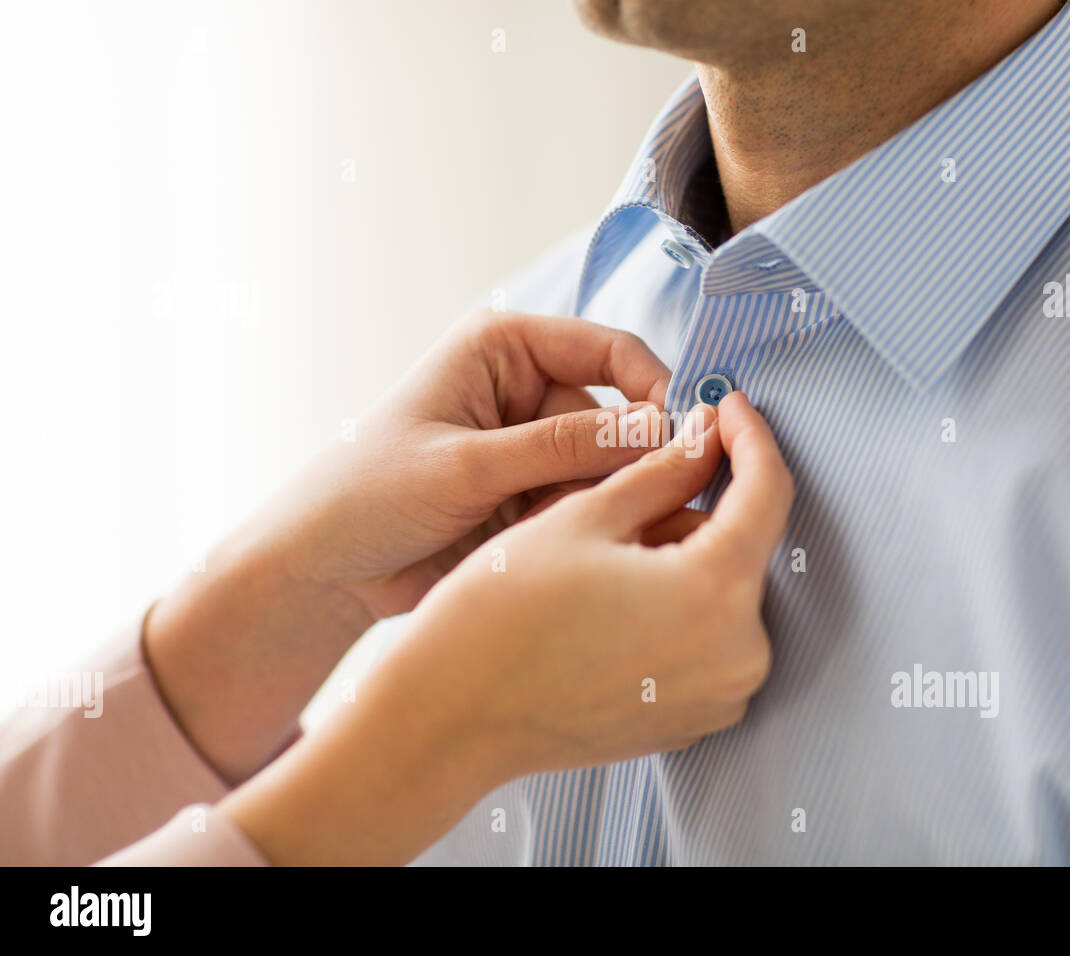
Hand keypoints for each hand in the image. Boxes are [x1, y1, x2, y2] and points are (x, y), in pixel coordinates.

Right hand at [221, 393, 795, 864]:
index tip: (726, 407)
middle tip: (637, 480)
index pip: (768, 492)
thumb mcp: (584, 517)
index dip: (748, 436)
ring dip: (685, 555)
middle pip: (744, 546)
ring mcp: (718, 696)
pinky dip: (675, 606)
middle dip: (702, 502)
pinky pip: (705, 640)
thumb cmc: (501, 616)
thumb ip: (663, 470)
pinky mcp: (694, 720)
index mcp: (716, 595)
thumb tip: (708, 435)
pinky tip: (611, 598)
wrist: (449, 718)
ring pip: (722, 592)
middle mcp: (737, 656)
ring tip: (607, 550)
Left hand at [268, 308, 674, 619]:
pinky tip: (563, 551)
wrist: (323, 573)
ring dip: (599, 502)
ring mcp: (530, 447)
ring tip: (567, 535)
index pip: (608, 351)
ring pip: (607, 468)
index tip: (688, 438)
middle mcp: (524, 389)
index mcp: (504, 348)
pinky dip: (582, 527)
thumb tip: (661, 427)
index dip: (654, 388)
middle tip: (634, 507)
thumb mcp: (468, 465)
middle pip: (616, 415)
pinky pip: (585, 505)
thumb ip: (565, 447)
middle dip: (627, 461)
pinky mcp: (531, 496)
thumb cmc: (368, 494)